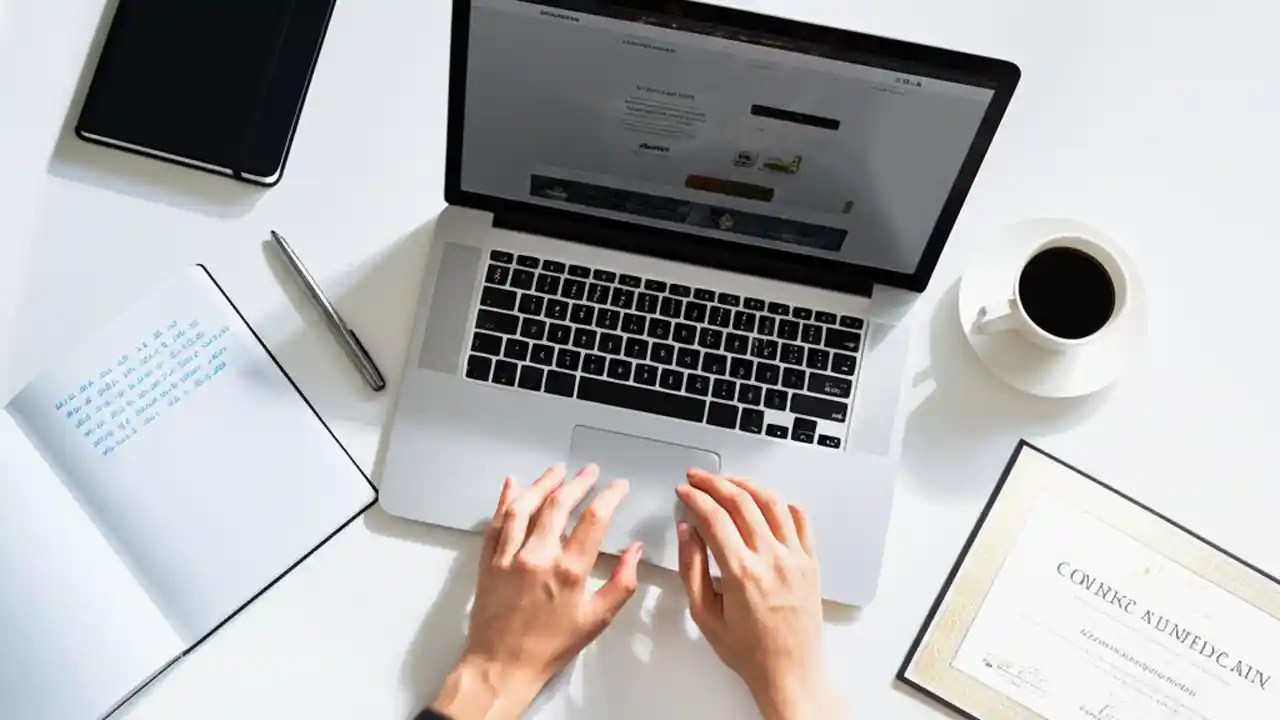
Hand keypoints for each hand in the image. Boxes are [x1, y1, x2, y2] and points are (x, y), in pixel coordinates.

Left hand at [432, 463, 641, 719]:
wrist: (502, 665)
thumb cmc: (552, 645)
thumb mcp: (597, 619)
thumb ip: (622, 582)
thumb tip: (636, 550)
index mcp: (569, 570)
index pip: (594, 519)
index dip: (609, 496)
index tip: (618, 487)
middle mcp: (537, 556)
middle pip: (559, 505)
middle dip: (577, 483)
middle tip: (589, 471)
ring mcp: (509, 556)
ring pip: (524, 507)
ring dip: (542, 484)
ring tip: (556, 471)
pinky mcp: (489, 561)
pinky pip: (497, 522)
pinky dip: (505, 500)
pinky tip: (512, 485)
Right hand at [675, 469, 844, 719]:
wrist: (790, 671)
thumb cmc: (748, 651)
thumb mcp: (705, 615)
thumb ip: (692, 568)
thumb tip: (687, 531)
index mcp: (742, 573)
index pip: (714, 518)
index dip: (695, 498)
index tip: (684, 492)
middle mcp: (771, 559)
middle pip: (741, 502)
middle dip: (715, 483)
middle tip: (698, 478)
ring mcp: (795, 558)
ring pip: (772, 503)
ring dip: (747, 485)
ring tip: (728, 481)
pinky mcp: (811, 561)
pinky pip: (800, 519)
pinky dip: (782, 504)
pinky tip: (767, 501)